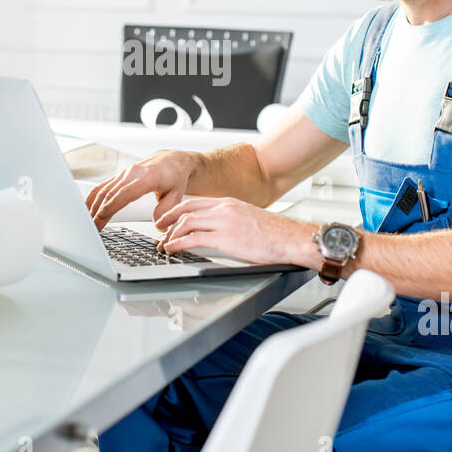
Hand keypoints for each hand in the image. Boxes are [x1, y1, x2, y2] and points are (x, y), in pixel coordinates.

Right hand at [86, 150, 196, 229]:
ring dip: (92, 206)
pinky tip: (87, 208)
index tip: (101, 218)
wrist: (173, 160)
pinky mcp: (120, 176)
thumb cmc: (175, 176)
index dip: (110, 206)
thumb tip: (158, 225)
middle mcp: (133, 173)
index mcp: (147, 177)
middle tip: (91, 228)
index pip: (124, 193)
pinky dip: (93, 197)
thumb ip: (167, 209)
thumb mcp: (177, 194)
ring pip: (103, 189)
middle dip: (97, 211)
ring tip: (87, 222)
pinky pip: (103, 186)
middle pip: (109, 193)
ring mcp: (124, 173)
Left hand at [154, 196, 322, 267]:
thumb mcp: (249, 219)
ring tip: (164, 244)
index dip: (177, 210)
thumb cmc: (276, 234)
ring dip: (171, 235)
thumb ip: (232, 220)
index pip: (195, 202)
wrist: (292, 239)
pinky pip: (193, 239)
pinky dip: (178, 244)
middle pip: (186, 210)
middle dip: (168, 220)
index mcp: (230, 203)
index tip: (168, 218)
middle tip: (158, 229)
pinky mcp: (226, 238)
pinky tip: (172, 250)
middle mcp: (225, 208)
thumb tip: (219, 230)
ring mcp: (224, 222)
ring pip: (186, 223)